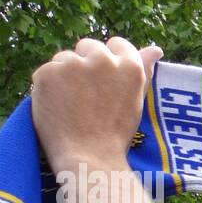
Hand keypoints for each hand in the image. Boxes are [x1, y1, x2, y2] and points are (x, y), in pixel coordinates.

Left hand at [30, 37, 162, 174]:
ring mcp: (74, 64)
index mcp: (129, 66)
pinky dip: (47, 87)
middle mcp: (103, 60)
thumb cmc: (115, 133)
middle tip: (87, 97)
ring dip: (65, 75)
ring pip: (65, 58)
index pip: (117, 44)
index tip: (105, 81)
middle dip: (85, 65)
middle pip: (88, 46)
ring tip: (72, 105)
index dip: (109, 62)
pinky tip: (57, 107)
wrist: (89, 158)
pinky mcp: (48, 72)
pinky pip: (45, 72)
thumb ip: (143, 70)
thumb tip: (156, 49)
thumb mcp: (135, 100)